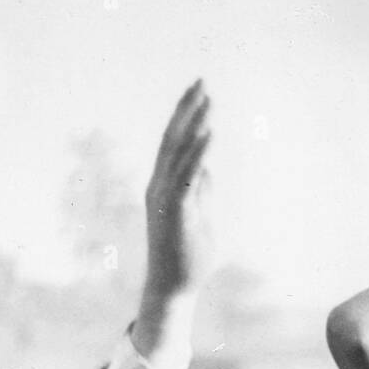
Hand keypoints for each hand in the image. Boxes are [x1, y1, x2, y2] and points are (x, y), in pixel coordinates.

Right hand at [143, 80, 212, 299]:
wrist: (174, 288)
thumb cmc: (188, 257)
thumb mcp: (200, 216)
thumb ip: (201, 190)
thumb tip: (207, 167)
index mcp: (164, 184)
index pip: (173, 142)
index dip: (186, 116)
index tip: (200, 93)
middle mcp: (159, 184)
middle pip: (171, 137)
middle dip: (187, 108)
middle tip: (202, 80)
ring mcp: (164, 196)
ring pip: (178, 151)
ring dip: (194, 123)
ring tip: (209, 98)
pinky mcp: (174, 209)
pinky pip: (187, 175)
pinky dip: (198, 152)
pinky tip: (209, 132)